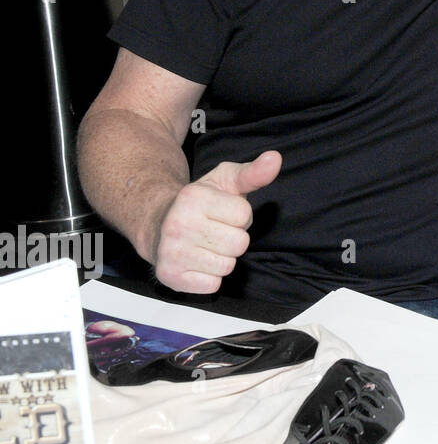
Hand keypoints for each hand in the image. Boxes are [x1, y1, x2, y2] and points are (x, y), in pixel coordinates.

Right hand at [151, 151, 280, 294]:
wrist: (157, 224)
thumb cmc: (199, 202)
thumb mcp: (225, 181)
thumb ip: (253, 173)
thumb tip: (275, 158)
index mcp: (193, 198)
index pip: (243, 215)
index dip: (240, 216)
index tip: (223, 213)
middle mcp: (178, 224)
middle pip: (239, 244)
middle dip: (234, 238)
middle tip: (215, 230)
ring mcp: (171, 252)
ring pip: (227, 266)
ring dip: (223, 258)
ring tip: (206, 245)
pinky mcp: (170, 276)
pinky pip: (213, 285)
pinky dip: (210, 277)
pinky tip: (197, 261)